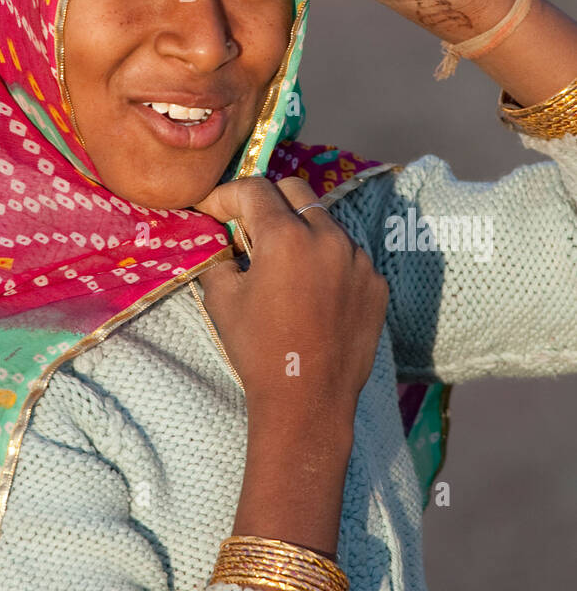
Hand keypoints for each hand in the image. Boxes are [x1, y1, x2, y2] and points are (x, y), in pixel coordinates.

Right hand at [194, 176, 388, 425]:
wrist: (308, 401)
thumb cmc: (258, 349)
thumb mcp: (222, 298)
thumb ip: (220, 255)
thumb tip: (222, 237)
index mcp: (285, 236)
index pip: (253, 189)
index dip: (226, 196)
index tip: (213, 211)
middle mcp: (327, 236)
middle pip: (295, 191)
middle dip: (267, 201)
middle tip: (249, 228)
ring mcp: (358, 259)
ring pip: (324, 222)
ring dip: (300, 231)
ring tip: (284, 265)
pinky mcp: (376, 283)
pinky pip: (347, 255)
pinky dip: (326, 262)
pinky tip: (312, 292)